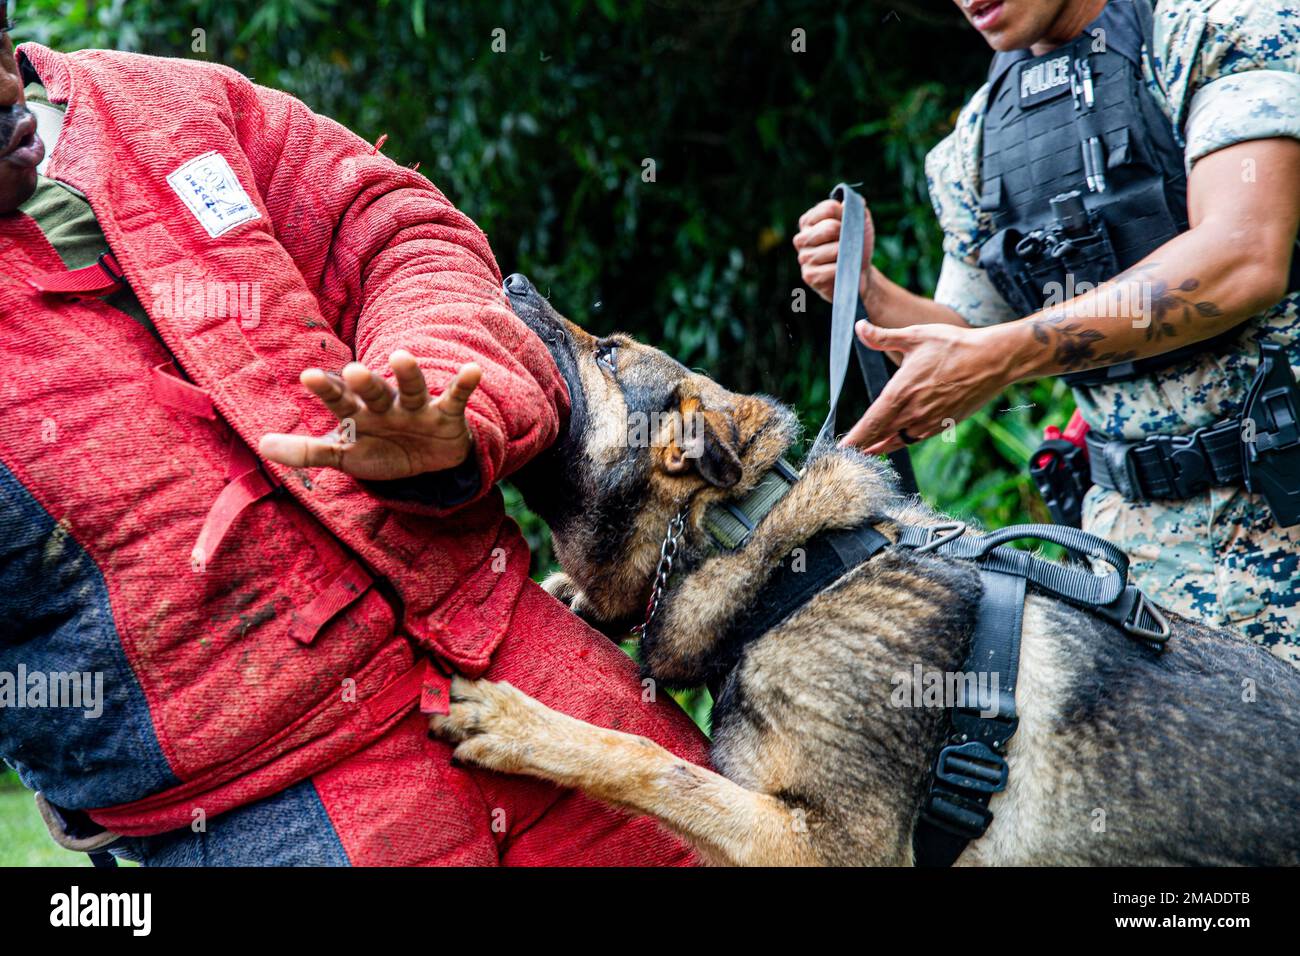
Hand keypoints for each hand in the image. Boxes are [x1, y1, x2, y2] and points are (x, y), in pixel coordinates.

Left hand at [259, 351, 481, 480]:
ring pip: (412, 388)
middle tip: (354, 370)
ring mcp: (416, 407)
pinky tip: (473, 370)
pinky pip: (456, 397)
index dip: (326, 389)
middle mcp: (386, 405)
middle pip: (374, 391)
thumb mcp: (344, 455)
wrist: (425, 464)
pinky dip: (465, 385)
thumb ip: (307, 451)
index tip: (308, 376)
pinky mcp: (446, 415)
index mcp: (358, 413)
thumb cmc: (379, 451)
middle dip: (366, 382)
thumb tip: (262, 445)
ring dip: (408, 375)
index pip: (338, 400)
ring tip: (402, 357)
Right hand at [792, 198, 874, 303]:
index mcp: (809, 221)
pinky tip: (841, 271)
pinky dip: (842, 270)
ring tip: (845, 258)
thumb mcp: (859, 224)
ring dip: (846, 255)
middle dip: (846, 236)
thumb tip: (851, 201)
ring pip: (834, 250)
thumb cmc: (856, 246)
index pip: (829, 208)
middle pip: (830, 227)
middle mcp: (801, 238)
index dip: (845, 215)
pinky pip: (832, 269)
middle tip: (848, 244)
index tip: (849, 225)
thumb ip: (855, 208)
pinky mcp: (809, 275)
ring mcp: (803, 257)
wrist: (857, 274)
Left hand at [840, 321, 1014, 454]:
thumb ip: (883, 336)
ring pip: (898, 440)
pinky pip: (916, 438)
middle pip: (881, 436)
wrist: (992, 360)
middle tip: (848, 454)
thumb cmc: (954, 345)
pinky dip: (902, 442)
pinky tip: (896, 441)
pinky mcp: (944, 423)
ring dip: (881, 447)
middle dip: (863, 446)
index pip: (871, 422)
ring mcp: (929, 420)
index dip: (855, 437)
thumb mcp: (915, 335)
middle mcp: (913, 411)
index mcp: (901, 392)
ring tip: (866, 452)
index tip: (842, 448)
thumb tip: (858, 327)